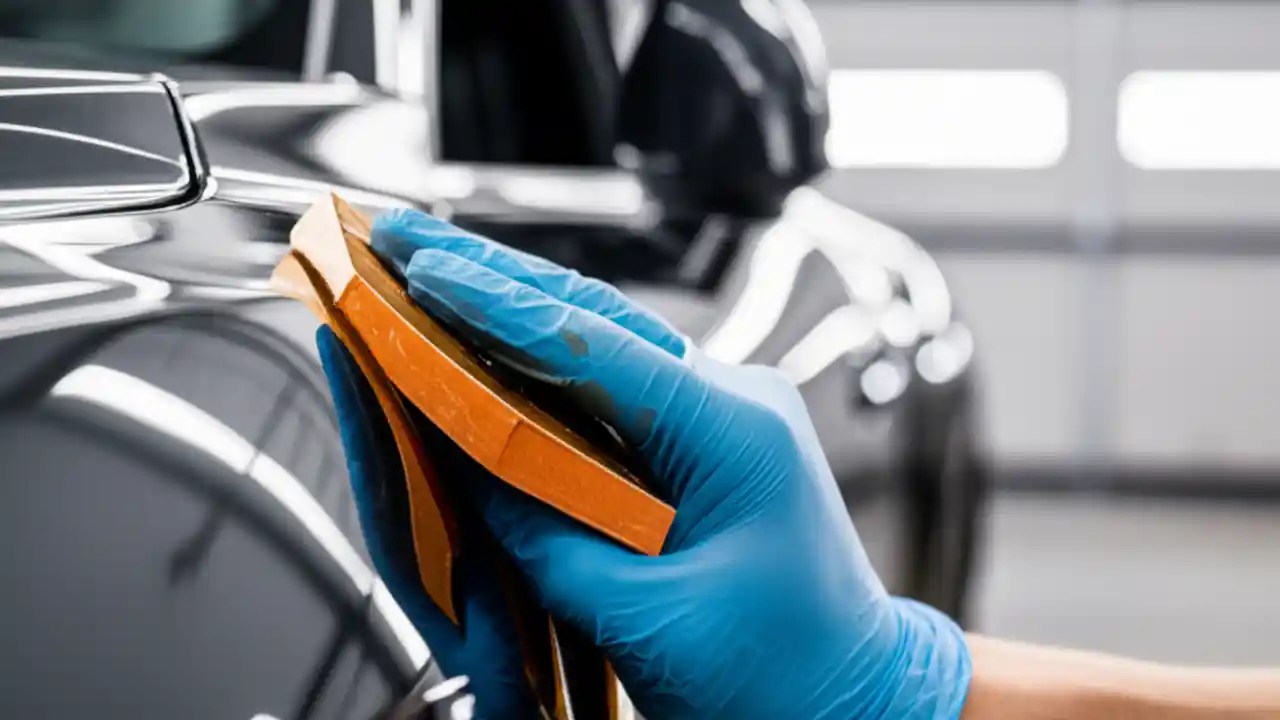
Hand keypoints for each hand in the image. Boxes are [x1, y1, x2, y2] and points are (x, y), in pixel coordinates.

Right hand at [361, 209, 972, 718]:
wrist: (856, 698)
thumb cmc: (781, 673)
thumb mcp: (647, 618)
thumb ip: (548, 537)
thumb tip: (467, 468)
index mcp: (734, 429)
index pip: (590, 344)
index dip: (492, 304)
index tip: (416, 267)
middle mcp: (732, 400)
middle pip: (590, 319)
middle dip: (488, 277)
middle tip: (400, 238)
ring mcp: (721, 416)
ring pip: (597, 345)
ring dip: (509, 313)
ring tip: (423, 277)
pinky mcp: (703, 444)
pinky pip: (610, 393)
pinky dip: (541, 371)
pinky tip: (486, 349)